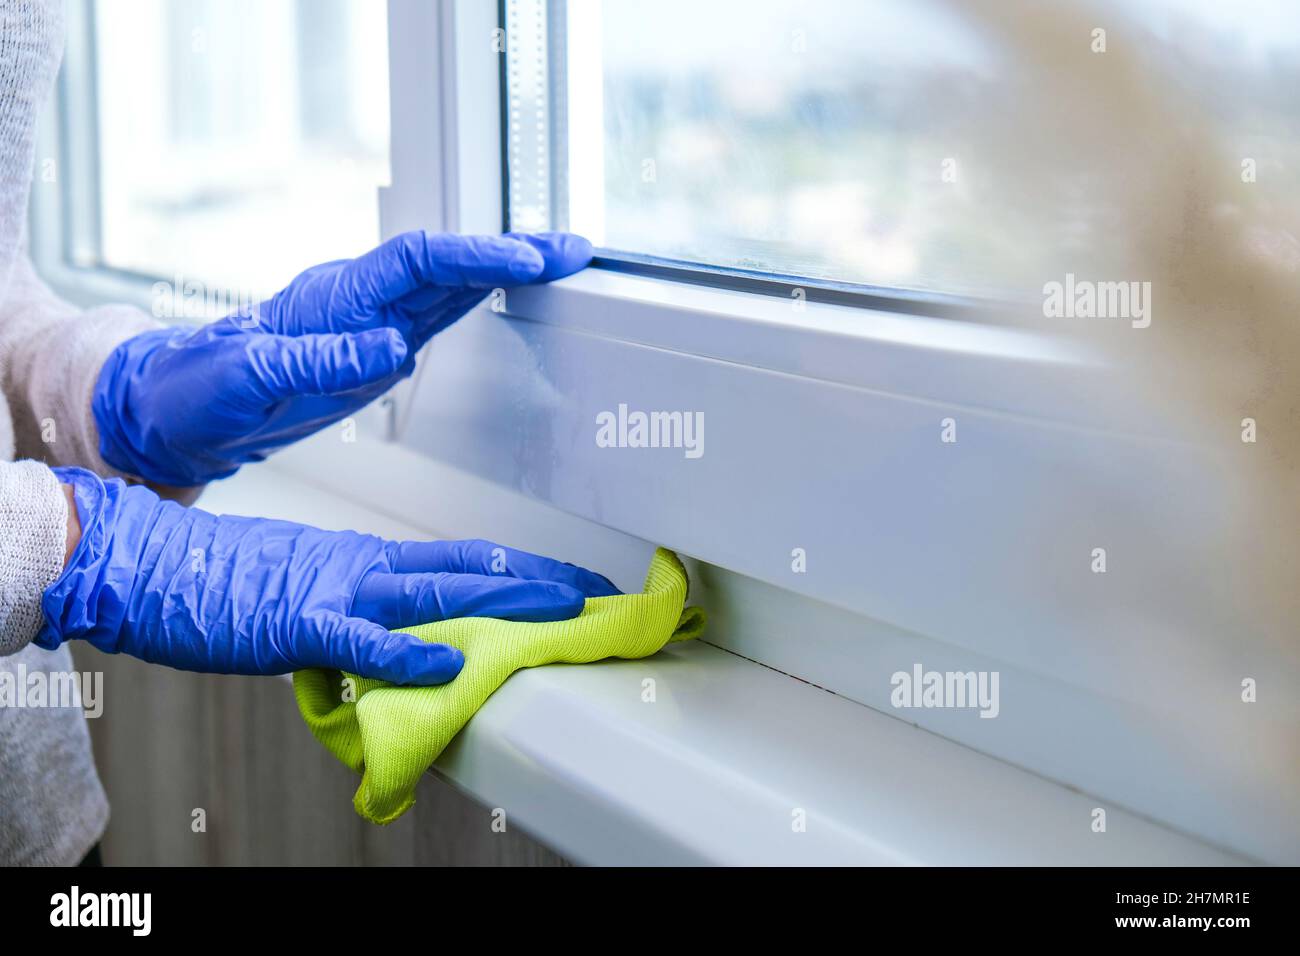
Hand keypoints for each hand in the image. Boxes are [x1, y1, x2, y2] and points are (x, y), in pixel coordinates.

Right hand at [38, 468, 619, 684]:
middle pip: (468, 567)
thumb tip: (397, 638)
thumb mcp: (306, 589)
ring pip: (435, 591)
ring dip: (503, 600)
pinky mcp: (297, 622)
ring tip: (560, 609)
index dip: (520, 569)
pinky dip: (409, 653)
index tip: (569, 579)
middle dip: (537, 580)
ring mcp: (335, 589)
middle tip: (596, 591)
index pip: (461, 559)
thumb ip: (356, 610)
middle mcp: (364, 565)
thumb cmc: (220, 580)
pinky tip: (450, 663)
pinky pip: (362, 640)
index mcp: (366, 558)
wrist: (150, 563)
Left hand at [93, 231, 592, 486]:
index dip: (476, 257)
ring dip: (506, 272)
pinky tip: (510, 294)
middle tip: (574, 249)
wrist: (184, 410)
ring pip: (452, 285)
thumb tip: (394, 349)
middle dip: (513, 253)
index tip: (526, 264)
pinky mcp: (378, 350)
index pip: (418, 261)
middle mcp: (361, 302)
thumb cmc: (202, 388)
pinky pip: (440, 316)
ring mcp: (373, 324)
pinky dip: (481, 299)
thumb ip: (320, 362)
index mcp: (333, 299)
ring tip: (561, 262)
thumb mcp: (251, 379)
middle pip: (449, 262)